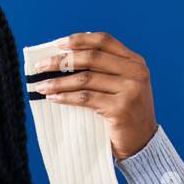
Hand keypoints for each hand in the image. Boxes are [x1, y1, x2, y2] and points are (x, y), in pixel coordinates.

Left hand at [30, 31, 157, 161]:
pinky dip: (66, 97)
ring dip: (58, 81)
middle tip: (40, 66)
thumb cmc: (124, 115)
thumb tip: (65, 59)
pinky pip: (85, 98)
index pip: (104, 41)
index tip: (57, 44)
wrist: (142, 144)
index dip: (79, 40)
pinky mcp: (120, 108)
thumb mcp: (122, 86)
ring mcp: (130, 90)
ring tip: (40, 85)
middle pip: (91, 58)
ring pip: (85, 78)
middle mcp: (135, 72)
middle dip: (62, 61)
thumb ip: (104, 71)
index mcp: (135, 62)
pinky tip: (53, 98)